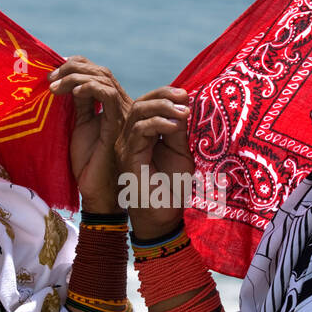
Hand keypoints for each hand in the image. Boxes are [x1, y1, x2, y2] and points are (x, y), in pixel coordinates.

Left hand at [49, 57, 131, 213]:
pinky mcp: (117, 124)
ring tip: (54, 87)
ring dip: (75, 77)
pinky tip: (73, 92)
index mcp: (110, 104)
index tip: (53, 71)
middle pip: (100, 70)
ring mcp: (121, 114)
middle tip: (49, 79)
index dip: (76, 64)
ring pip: (103, 78)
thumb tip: (65, 82)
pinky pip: (108, 96)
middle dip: (72, 68)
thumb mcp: (79, 127)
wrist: (96, 190)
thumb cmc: (87, 163)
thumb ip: (78, 105)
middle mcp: (119, 105)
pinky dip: (89, 88)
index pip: (97, 71)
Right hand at [115, 86, 194, 239]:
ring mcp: (126, 147)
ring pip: (138, 114)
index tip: (185, 94)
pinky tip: (174, 126)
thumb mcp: (179, 153)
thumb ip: (177, 131)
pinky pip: (139, 131)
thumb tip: (182, 105)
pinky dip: (157, 124)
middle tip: (183, 97)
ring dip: (162, 107)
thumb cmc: (171, 188)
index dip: (164, 93)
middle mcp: (129, 138)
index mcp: (141, 135)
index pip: (147, 104)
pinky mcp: (127, 158)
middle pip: (140, 103)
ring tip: (182, 112)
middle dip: (163, 95)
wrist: (163, 217)